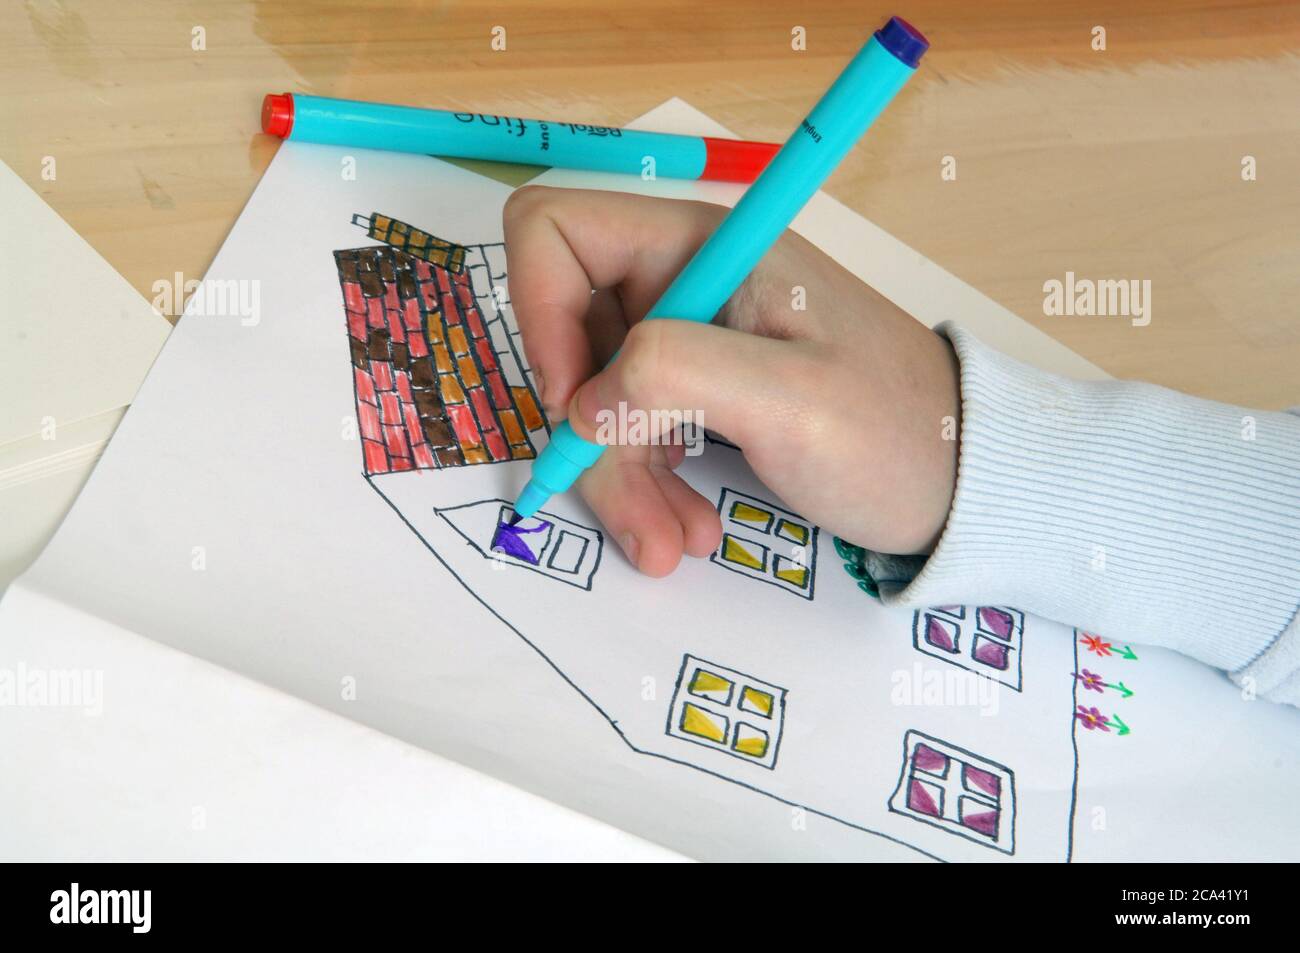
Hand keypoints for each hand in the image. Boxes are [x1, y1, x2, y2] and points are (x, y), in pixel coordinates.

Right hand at [504, 186, 959, 575]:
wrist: (965, 480)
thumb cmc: (894, 431)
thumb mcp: (790, 400)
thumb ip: (673, 373)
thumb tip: (581, 404)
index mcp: (702, 247)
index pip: (557, 233)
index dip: (539, 312)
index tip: (578, 402)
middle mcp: (685, 280)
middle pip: (570, 336)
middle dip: (590, 434)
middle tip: (635, 518)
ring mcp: (693, 337)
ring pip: (598, 399)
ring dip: (620, 479)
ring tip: (671, 544)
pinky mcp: (704, 391)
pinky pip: (635, 431)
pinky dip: (647, 487)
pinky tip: (687, 530)